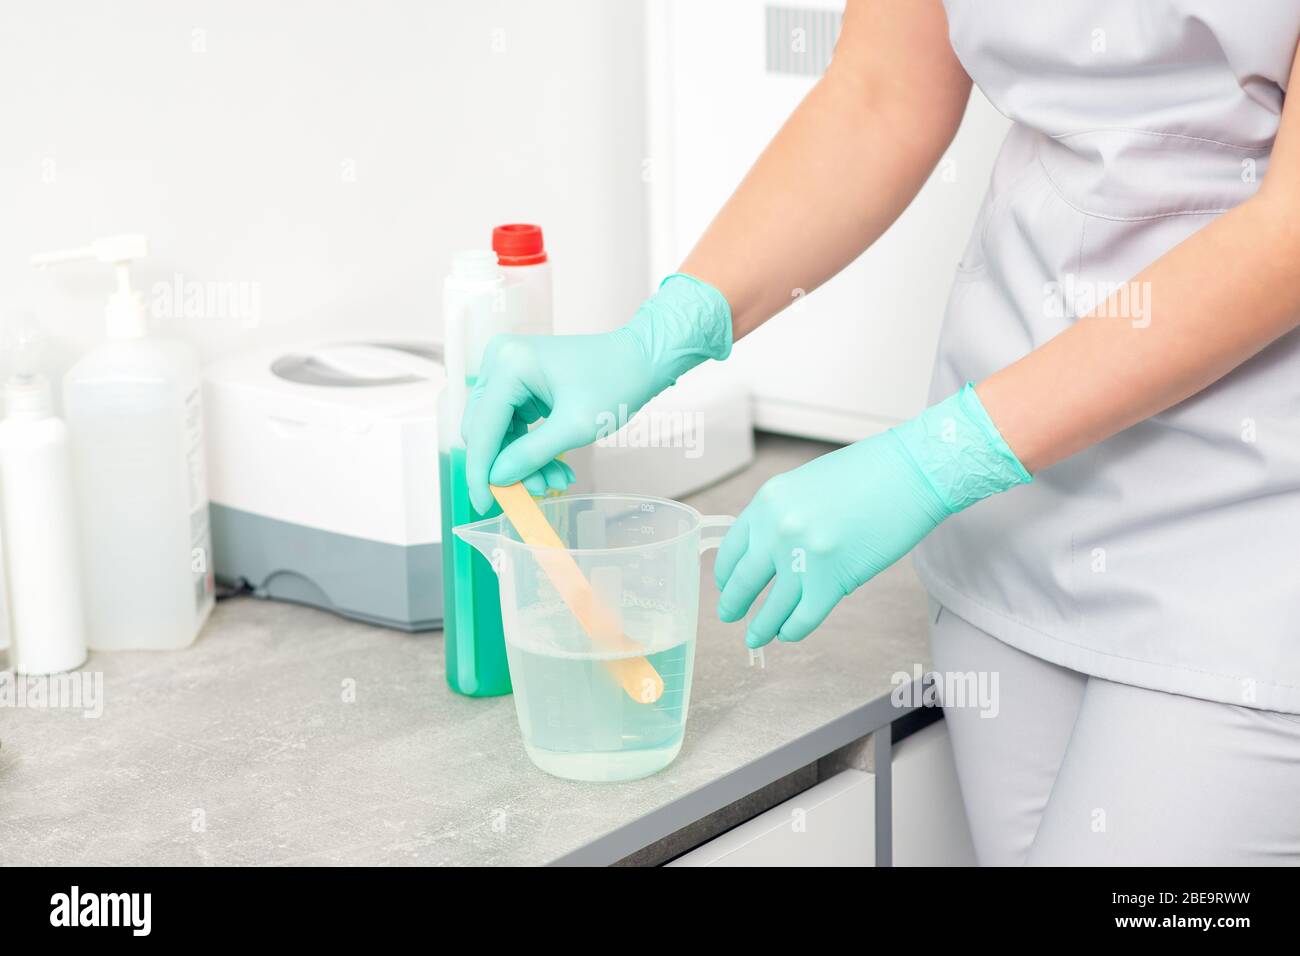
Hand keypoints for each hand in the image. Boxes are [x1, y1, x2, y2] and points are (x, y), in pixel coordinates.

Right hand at [461, 274, 731, 513]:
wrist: (640, 359)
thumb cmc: (615, 383)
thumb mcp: (575, 426)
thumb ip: (531, 455)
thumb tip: (497, 480)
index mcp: (508, 365)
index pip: (482, 428)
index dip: (480, 471)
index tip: (482, 505)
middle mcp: (499, 361)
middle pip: (484, 430)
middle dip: (507, 466)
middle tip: (535, 492)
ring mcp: (508, 370)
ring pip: (498, 432)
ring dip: (522, 461)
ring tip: (555, 481)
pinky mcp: (519, 381)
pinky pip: (512, 424)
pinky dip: (530, 449)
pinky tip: (555, 468)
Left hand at [715, 384, 1031, 647]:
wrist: (911, 473)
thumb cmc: (868, 474)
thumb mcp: (806, 485)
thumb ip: (783, 516)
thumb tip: (772, 552)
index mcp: (767, 502)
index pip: (732, 548)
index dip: (726, 573)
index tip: (726, 584)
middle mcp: (777, 530)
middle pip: (744, 581)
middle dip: (734, 604)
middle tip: (729, 615)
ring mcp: (802, 557)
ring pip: (771, 607)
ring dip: (761, 627)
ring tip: (756, 637)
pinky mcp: (831, 580)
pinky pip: (803, 617)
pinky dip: (792, 630)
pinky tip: (789, 634)